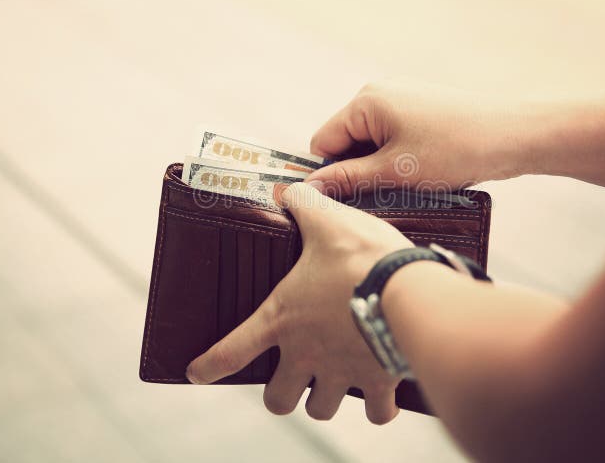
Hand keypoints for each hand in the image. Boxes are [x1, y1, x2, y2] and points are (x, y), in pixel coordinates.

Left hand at [186, 182, 412, 423]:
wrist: (408, 288)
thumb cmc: (361, 256)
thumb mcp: (327, 220)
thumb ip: (303, 205)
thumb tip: (289, 190)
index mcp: (283, 318)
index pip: (231, 351)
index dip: (209, 366)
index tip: (197, 373)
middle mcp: (306, 354)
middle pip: (279, 400)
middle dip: (283, 394)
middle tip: (293, 377)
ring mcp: (342, 373)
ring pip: (321, 410)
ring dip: (324, 399)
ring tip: (334, 382)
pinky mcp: (378, 382)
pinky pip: (376, 414)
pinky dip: (378, 408)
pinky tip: (381, 395)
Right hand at [307, 79, 529, 195]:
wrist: (514, 135)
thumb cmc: (455, 150)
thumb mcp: (395, 172)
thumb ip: (348, 179)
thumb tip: (309, 188)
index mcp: (366, 101)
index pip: (322, 142)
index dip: (328, 174)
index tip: (342, 202)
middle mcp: (378, 93)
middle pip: (345, 142)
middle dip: (356, 171)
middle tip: (380, 197)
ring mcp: (401, 100)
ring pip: (369, 144)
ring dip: (378, 168)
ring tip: (405, 187)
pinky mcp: (419, 110)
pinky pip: (391, 138)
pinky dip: (396, 160)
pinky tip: (418, 175)